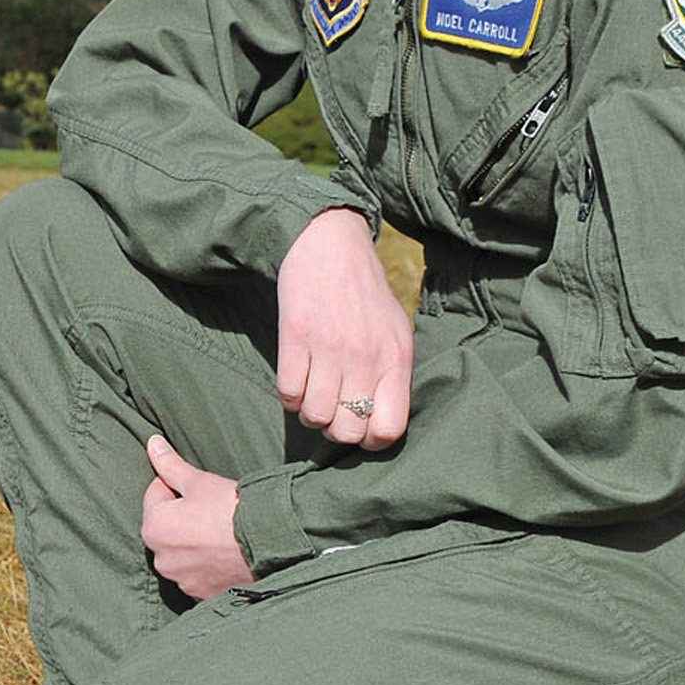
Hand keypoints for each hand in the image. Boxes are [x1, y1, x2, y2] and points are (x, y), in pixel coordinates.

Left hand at [141, 435, 253, 599]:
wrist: (272, 544)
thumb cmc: (233, 509)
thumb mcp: (199, 481)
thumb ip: (170, 464)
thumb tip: (152, 443)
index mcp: (154, 527)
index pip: (156, 495)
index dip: (178, 487)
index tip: (202, 491)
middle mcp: (161, 558)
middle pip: (166, 527)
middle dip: (183, 517)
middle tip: (214, 512)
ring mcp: (182, 580)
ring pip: (182, 553)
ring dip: (194, 543)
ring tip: (222, 534)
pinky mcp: (202, 595)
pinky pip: (198, 574)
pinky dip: (208, 565)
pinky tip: (226, 555)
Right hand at [276, 208, 412, 450]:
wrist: (329, 245)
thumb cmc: (364, 294)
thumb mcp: (394, 331)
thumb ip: (391, 374)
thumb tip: (380, 422)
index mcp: (396, 358)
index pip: (390, 429)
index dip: (371, 440)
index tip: (361, 428)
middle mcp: (365, 357)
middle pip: (347, 431)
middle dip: (335, 430)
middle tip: (332, 412)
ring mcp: (329, 348)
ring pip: (314, 416)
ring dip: (310, 413)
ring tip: (313, 395)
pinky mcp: (295, 337)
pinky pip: (288, 393)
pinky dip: (289, 396)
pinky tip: (297, 380)